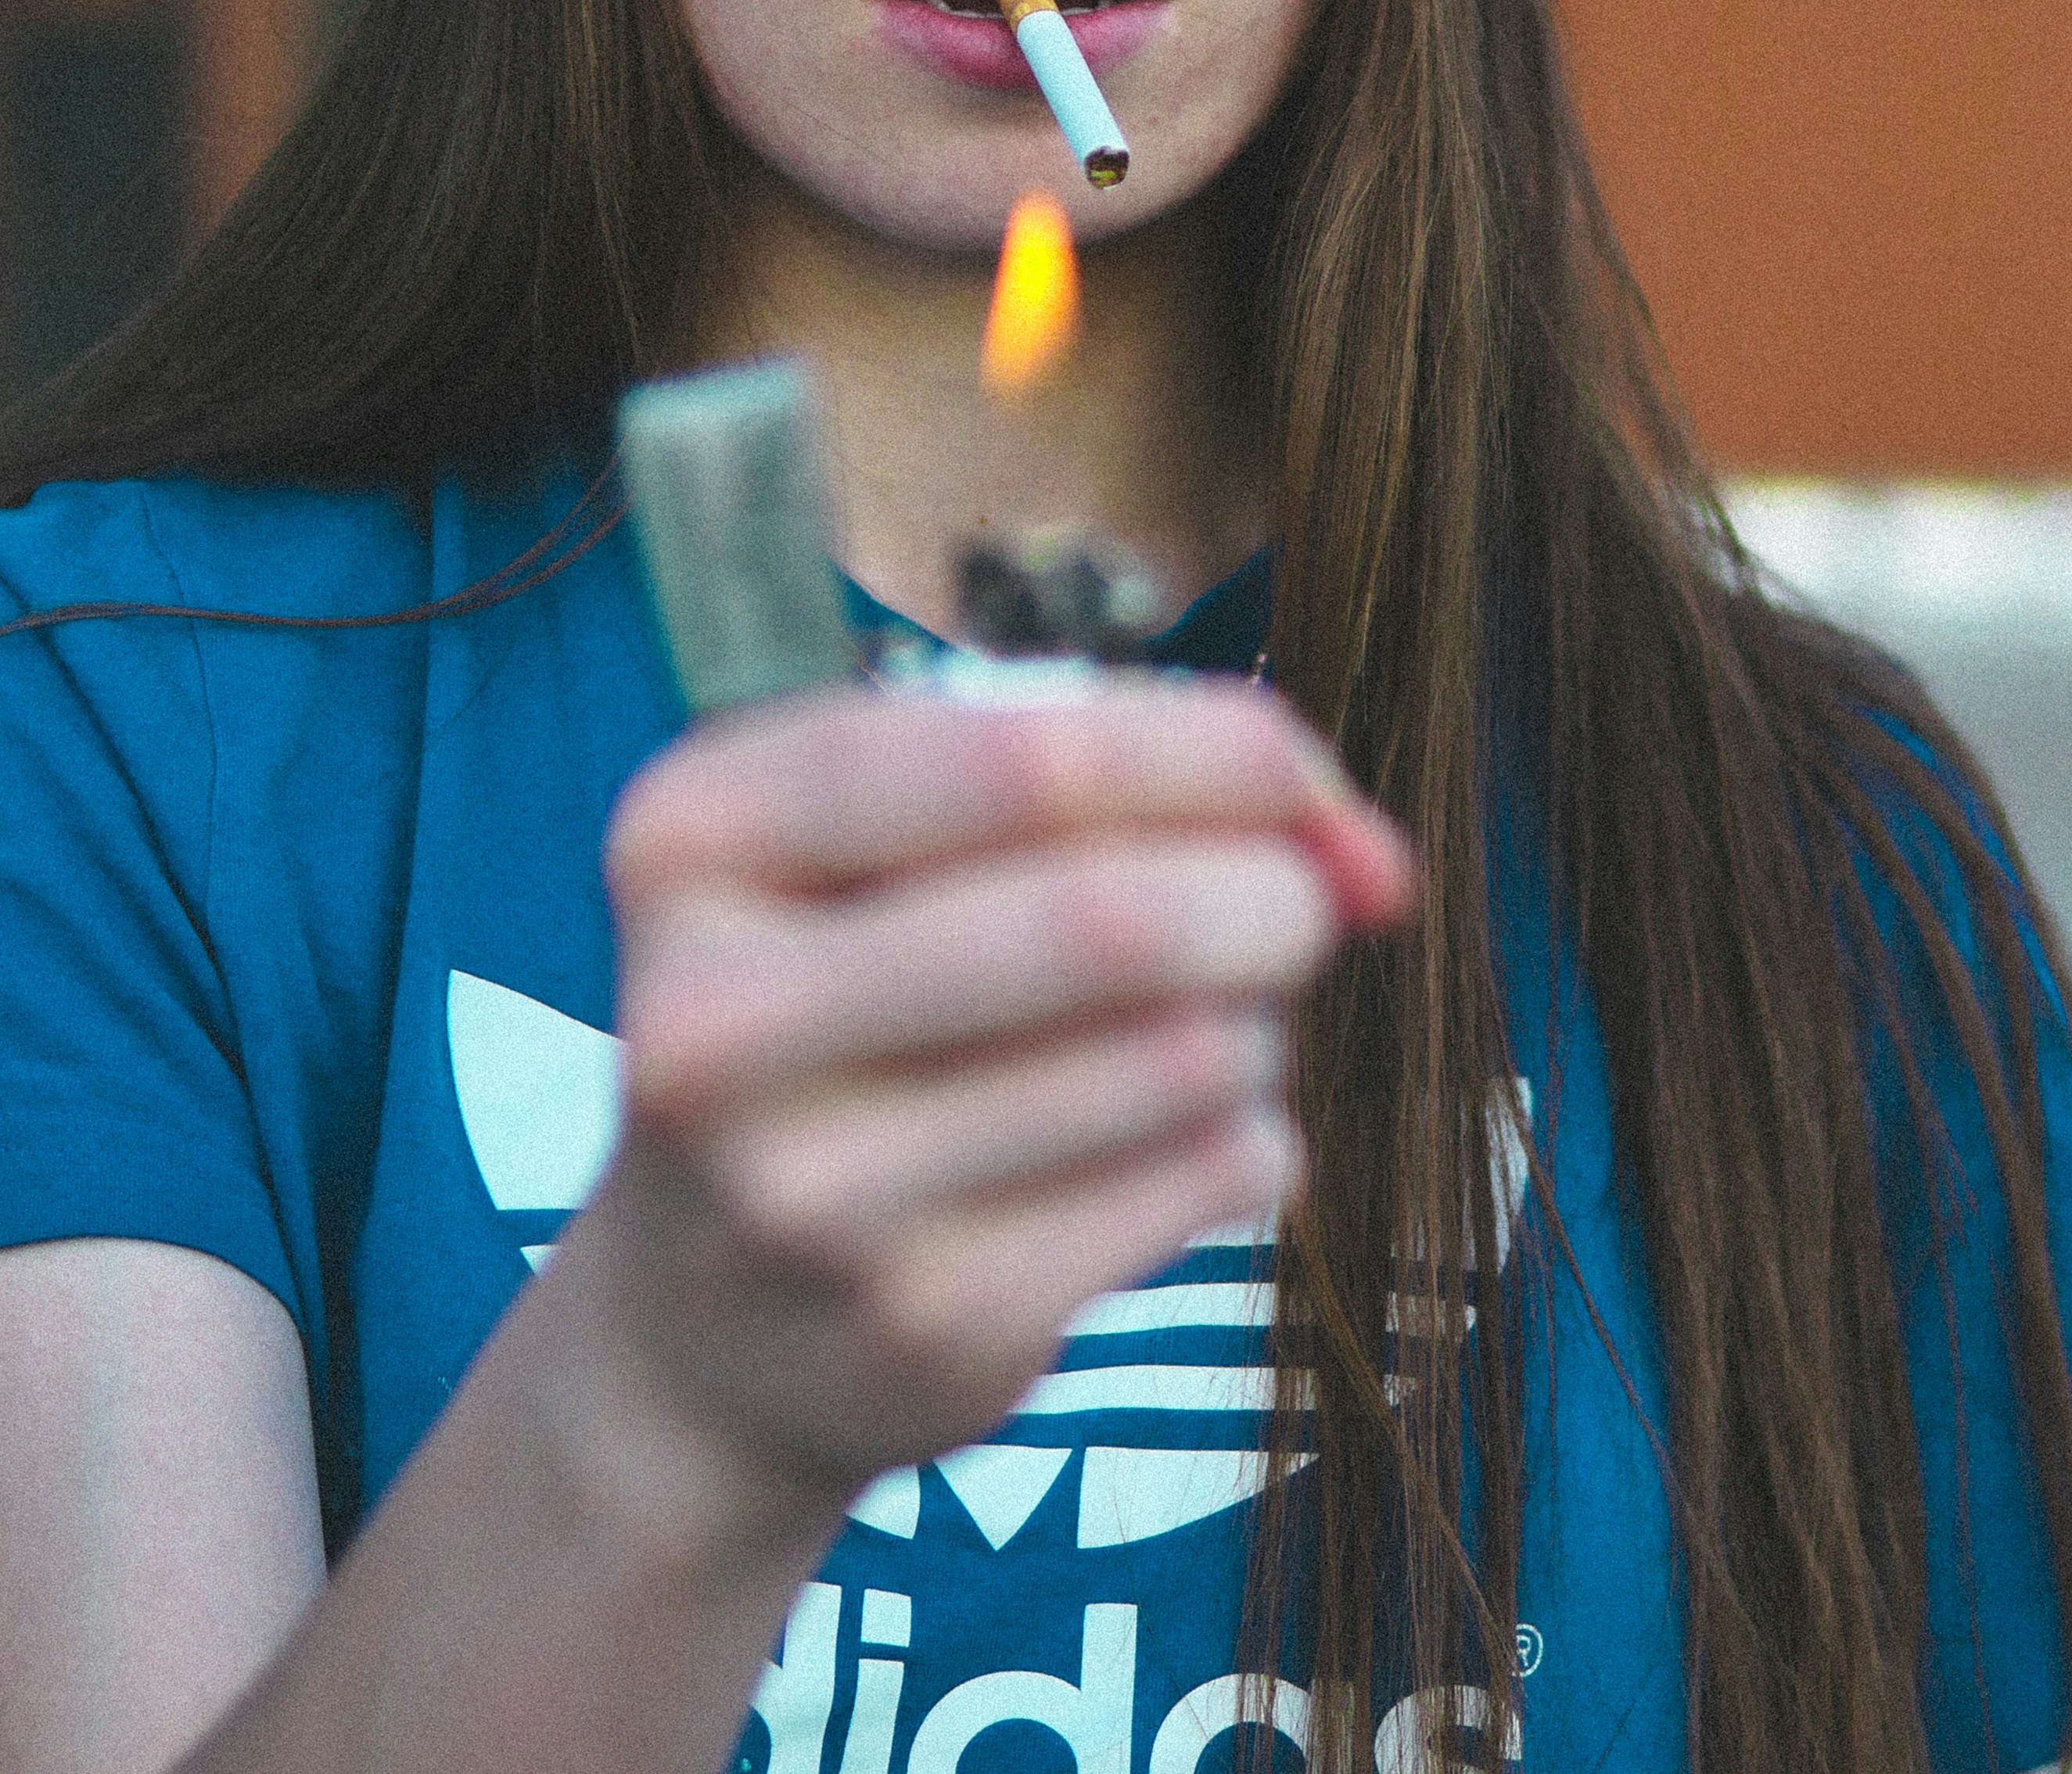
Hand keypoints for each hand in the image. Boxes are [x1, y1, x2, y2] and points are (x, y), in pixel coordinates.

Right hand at [582, 677, 1411, 1541]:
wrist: (701, 1326)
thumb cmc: (841, 1004)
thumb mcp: (885, 845)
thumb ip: (1117, 789)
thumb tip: (1372, 857)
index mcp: (693, 841)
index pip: (1019, 755)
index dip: (1212, 750)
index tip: (1305, 778)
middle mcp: (717, 1021)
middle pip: (1107, 915)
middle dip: (1269, 893)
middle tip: (1308, 901)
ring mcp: (815, 1196)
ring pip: (1180, 1054)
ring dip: (1252, 1021)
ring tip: (1202, 1026)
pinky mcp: (928, 1328)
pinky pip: (1199, 1177)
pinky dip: (1243, 1135)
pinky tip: (1170, 1139)